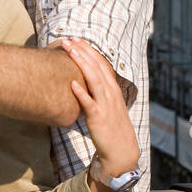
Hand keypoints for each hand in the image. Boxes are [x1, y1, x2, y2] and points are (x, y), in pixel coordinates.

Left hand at [56, 38, 138, 177]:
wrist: (121, 151)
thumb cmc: (111, 128)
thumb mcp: (107, 106)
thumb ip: (97, 93)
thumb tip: (81, 82)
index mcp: (113, 90)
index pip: (101, 65)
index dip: (89, 51)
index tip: (76, 39)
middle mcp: (111, 94)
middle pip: (97, 68)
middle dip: (83, 52)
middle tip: (69, 39)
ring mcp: (105, 106)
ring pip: (94, 80)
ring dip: (82, 64)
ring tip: (70, 51)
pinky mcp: (98, 119)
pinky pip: (89, 104)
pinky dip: (81, 93)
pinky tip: (72, 83)